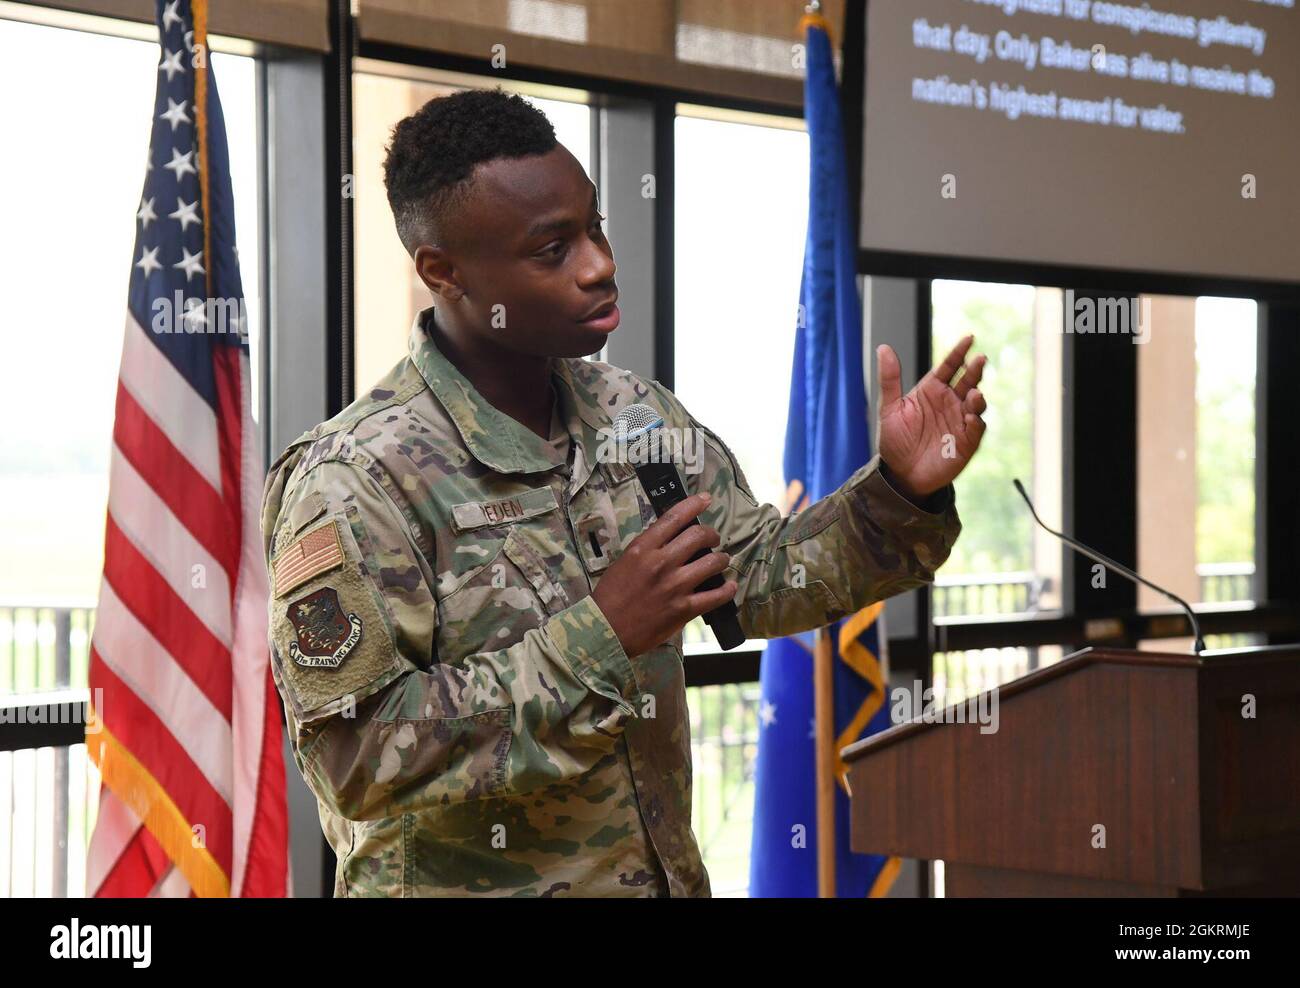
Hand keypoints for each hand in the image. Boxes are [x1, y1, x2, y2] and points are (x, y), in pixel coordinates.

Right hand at [591, 493, 737, 657]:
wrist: (605, 630)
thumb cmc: (610, 596)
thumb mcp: (624, 562)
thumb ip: (648, 549)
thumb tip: (671, 538)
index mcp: (643, 548)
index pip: (674, 518)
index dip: (694, 504)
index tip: (706, 499)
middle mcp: (661, 562)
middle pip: (698, 536)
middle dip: (711, 533)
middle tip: (713, 537)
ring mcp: (675, 586)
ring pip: (712, 562)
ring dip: (722, 559)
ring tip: (722, 560)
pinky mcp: (683, 609)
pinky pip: (715, 596)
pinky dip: (727, 590)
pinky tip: (730, 586)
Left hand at [877, 335, 987, 500]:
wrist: (900, 473)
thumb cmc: (895, 440)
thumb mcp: (889, 408)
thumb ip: (889, 379)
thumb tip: (883, 347)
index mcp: (932, 390)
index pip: (949, 366)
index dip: (959, 352)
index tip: (969, 338)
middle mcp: (949, 402)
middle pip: (968, 381)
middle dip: (975, 370)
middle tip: (980, 360)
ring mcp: (960, 421)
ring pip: (976, 404)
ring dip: (978, 398)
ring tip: (975, 393)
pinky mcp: (966, 442)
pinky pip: (976, 430)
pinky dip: (976, 423)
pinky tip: (971, 419)